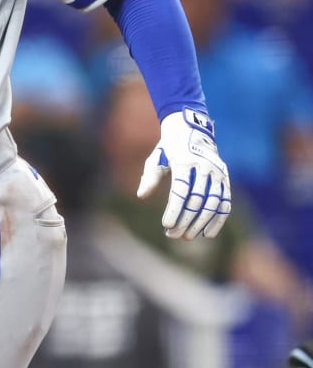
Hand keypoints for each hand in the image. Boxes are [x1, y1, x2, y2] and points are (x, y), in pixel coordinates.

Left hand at [136, 109, 230, 239]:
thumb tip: (141, 196)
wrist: (193, 130)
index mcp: (185, 160)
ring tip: (187, 236)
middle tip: (173, 235)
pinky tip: (207, 234)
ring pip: (213, 204)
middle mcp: (204, 167)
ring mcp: (218, 173)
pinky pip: (225, 203)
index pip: (181, 190)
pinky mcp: (226, 179)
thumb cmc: (169, 148)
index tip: (166, 225)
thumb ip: (150, 177)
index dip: (174, 209)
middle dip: (185, 220)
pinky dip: (218, 220)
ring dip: (200, 223)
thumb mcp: (156, 158)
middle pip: (197, 200)